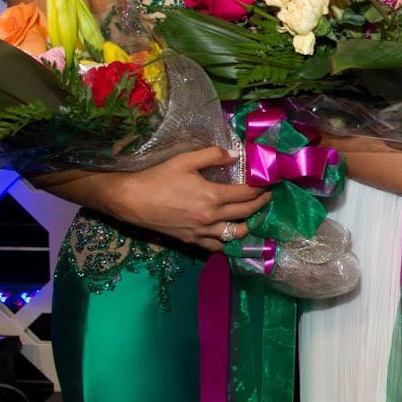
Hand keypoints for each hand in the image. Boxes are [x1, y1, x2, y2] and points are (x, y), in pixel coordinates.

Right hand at [62, 145, 270, 252]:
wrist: (131, 201)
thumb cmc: (158, 178)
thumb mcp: (185, 160)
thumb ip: (212, 155)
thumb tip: (234, 154)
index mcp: (213, 197)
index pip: (248, 193)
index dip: (261, 187)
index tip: (269, 182)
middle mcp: (212, 218)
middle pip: (247, 213)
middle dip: (261, 204)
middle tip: (268, 196)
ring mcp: (202, 232)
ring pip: (236, 234)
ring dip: (249, 224)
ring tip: (253, 215)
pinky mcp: (192, 241)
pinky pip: (217, 246)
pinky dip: (228, 241)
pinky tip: (231, 233)